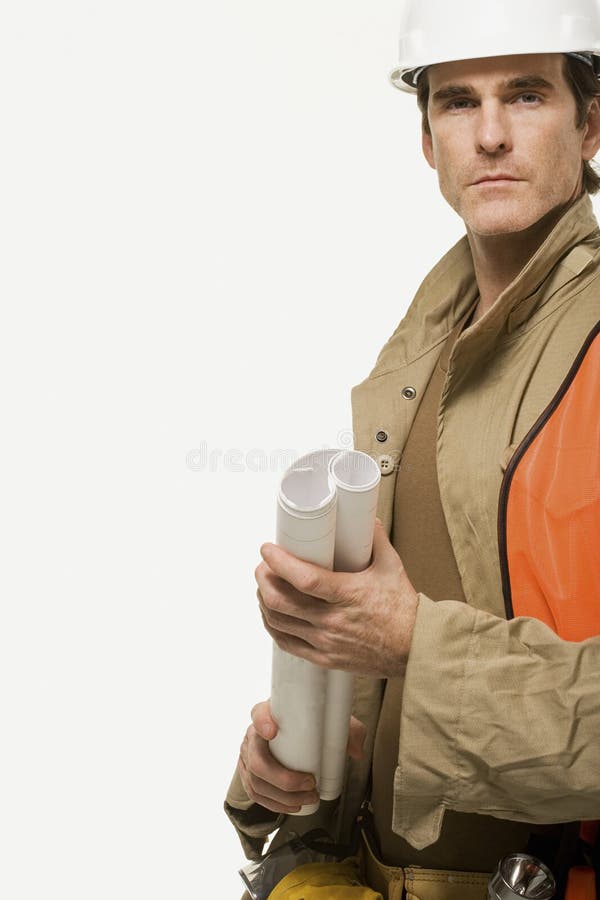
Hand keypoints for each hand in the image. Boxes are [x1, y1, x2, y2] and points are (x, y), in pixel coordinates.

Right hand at [238, 699, 365, 814]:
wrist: (298, 732)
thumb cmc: (312, 724)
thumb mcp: (332, 721)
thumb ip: (350, 730)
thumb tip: (356, 751)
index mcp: (269, 713)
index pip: (258, 713)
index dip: (262, 722)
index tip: (273, 731)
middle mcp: (253, 734)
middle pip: (257, 759)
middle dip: (284, 779)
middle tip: (310, 784)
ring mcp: (247, 756)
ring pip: (256, 781)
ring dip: (282, 797)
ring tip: (308, 799)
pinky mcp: (248, 774)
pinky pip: (255, 793)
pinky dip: (273, 804)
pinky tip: (292, 806)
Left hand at [255, 519, 417, 677]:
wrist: (414, 649)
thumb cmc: (403, 609)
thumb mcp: (392, 567)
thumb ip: (376, 539)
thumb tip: (365, 517)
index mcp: (347, 595)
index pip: (303, 578)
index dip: (279, 562)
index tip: (267, 549)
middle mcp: (332, 621)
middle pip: (281, 601)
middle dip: (264, 579)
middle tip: (263, 565)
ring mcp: (326, 642)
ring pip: (279, 622)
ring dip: (264, 601)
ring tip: (265, 586)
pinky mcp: (324, 658)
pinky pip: (287, 643)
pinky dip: (273, 626)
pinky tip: (272, 614)